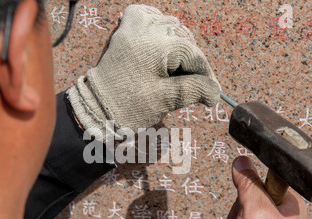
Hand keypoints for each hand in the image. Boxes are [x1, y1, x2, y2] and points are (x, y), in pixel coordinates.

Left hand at [68, 5, 219, 138]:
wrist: (96, 108)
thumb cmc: (128, 107)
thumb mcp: (166, 100)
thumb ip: (194, 90)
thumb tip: (215, 91)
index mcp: (155, 46)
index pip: (193, 54)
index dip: (205, 74)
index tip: (210, 92)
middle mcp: (144, 30)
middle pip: (183, 38)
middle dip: (191, 61)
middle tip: (192, 84)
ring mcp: (132, 27)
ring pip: (169, 25)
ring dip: (178, 44)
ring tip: (175, 70)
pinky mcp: (125, 30)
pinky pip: (148, 17)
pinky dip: (158, 27)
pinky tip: (161, 44)